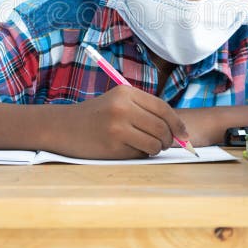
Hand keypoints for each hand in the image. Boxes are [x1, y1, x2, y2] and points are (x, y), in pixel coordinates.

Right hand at [53, 85, 188, 159]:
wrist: (64, 127)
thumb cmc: (96, 116)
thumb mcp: (118, 102)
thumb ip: (144, 111)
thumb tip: (176, 129)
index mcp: (126, 93)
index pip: (162, 108)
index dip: (177, 123)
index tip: (184, 134)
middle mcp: (123, 107)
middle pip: (161, 126)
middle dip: (168, 139)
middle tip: (164, 144)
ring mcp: (117, 126)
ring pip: (154, 142)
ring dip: (156, 149)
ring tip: (148, 147)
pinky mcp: (112, 145)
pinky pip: (140, 153)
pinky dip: (141, 154)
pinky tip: (131, 150)